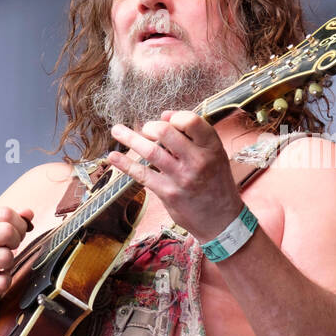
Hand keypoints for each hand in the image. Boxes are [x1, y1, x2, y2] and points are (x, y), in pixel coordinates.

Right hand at [0, 206, 34, 315]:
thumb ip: (5, 220)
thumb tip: (29, 213)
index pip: (5, 213)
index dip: (18, 224)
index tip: (14, 233)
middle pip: (8, 232)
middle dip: (16, 241)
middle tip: (9, 248)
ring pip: (8, 257)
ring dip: (9, 263)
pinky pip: (4, 281)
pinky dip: (4, 282)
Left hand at [107, 111, 240, 241]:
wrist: (221, 219)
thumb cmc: (215, 183)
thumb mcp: (214, 155)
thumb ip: (193, 135)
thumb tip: (165, 115)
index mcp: (211, 147)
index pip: (191, 121)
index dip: (174, 117)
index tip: (166, 120)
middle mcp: (197, 161)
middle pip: (166, 133)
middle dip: (150, 127)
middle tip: (145, 129)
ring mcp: (181, 177)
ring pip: (150, 152)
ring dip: (130, 139)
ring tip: (117, 131)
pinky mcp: (168, 193)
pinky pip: (142, 174)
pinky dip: (125, 164)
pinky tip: (113, 157)